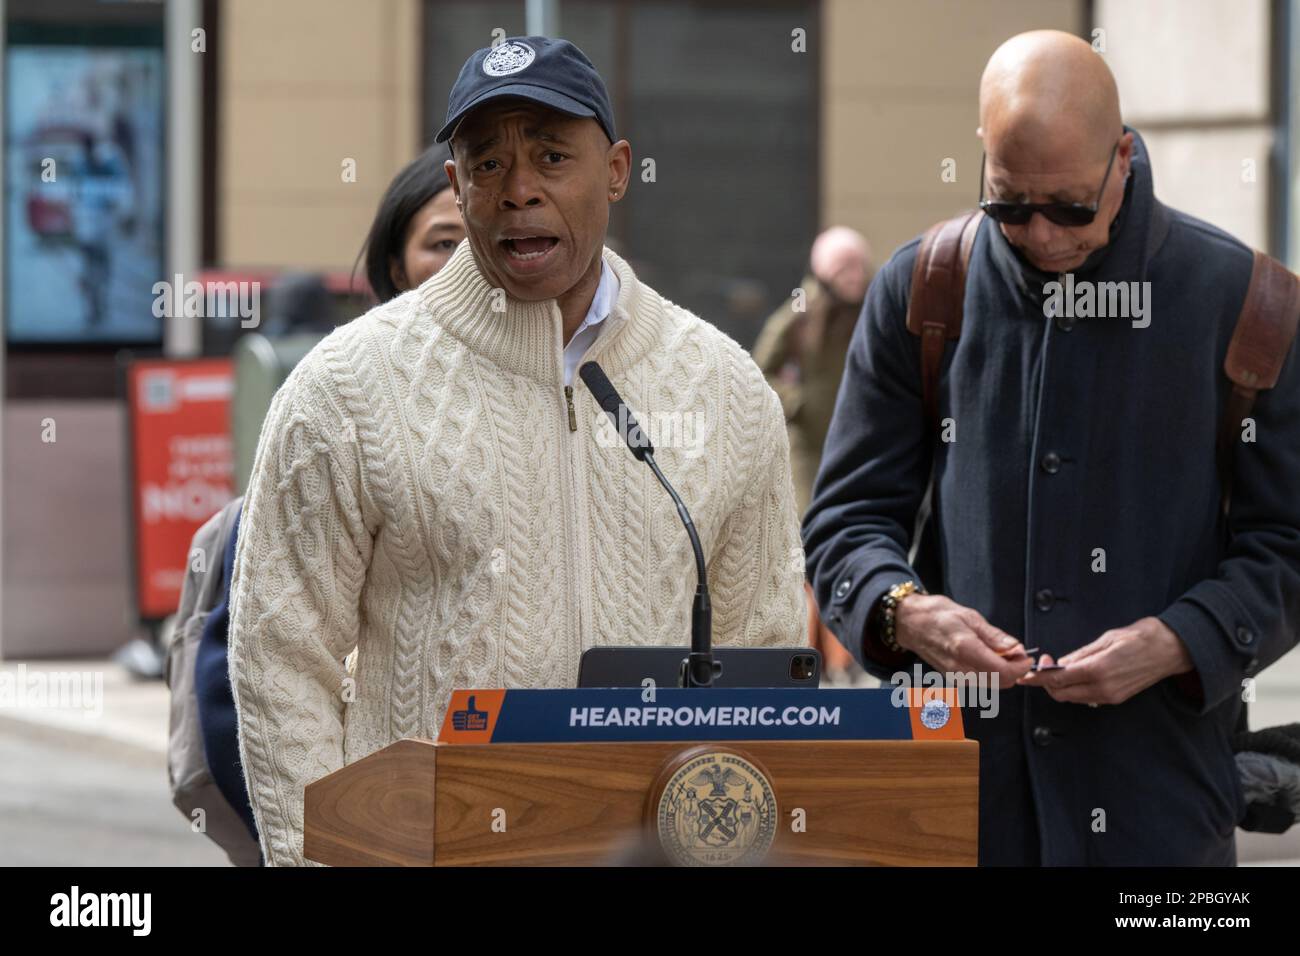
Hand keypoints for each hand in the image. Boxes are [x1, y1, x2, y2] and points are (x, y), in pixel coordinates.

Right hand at [893, 593, 1032, 686]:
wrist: (910, 623)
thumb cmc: (936, 615)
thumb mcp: (970, 616)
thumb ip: (994, 636)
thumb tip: (1015, 648)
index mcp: (965, 648)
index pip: (1002, 672)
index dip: (1020, 667)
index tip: (1025, 656)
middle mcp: (959, 668)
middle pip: (1000, 682)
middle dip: (1014, 670)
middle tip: (1016, 652)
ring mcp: (955, 676)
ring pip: (992, 684)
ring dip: (1003, 672)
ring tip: (1001, 652)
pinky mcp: (954, 679)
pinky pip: (981, 682)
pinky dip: (991, 673)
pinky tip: (988, 657)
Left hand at [1015, 616, 1193, 705]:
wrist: (1172, 649)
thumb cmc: (1141, 637)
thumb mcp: (1105, 639)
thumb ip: (1080, 655)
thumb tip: (1059, 665)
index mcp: (1098, 670)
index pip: (1058, 680)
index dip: (1037, 678)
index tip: (1024, 675)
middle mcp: (1103, 688)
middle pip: (1062, 694)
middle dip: (1046, 683)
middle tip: (1044, 665)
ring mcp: (1111, 696)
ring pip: (1073, 698)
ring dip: (1060, 687)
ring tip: (1058, 668)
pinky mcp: (1117, 698)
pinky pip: (1087, 698)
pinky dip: (1074, 689)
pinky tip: (1073, 675)